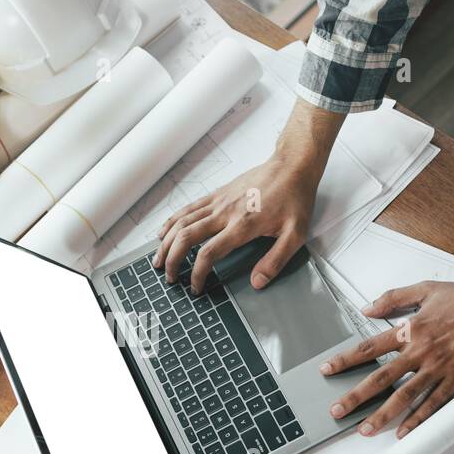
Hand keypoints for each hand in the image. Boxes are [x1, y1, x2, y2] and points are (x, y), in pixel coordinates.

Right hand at [152, 100, 344, 293]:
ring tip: (158, 259)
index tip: (196, 287)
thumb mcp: (295, 234)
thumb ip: (276, 261)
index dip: (197, 274)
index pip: (208, 253)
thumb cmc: (295, 199)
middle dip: (172, 259)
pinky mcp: (217, 194)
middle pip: (186, 236)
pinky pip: (188, 208)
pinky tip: (164, 231)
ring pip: (181, 222)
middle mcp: (225, 213)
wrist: (291, 166)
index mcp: (242, 226)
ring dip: (166, 242)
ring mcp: (218, 202)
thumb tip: (257, 282)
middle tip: (170, 276)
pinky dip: (172, 221)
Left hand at [321, 280, 453, 438]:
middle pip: (380, 378)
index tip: (327, 370)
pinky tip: (405, 432)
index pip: (369, 347)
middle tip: (337, 411)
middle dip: (355, 396)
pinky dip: (419, 420)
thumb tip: (367, 308)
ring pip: (405, 396)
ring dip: (383, 415)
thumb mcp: (427, 289)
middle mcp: (420, 352)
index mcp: (410, 330)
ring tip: (365, 430)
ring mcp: (439, 368)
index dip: (345, 360)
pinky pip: (434, 404)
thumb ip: (394, 298)